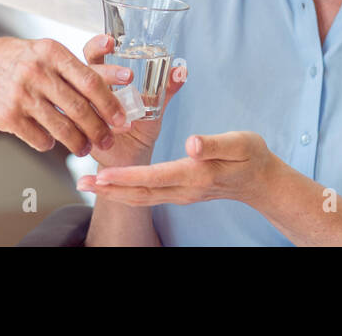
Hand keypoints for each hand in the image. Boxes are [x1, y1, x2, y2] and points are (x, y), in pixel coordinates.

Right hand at [0, 36, 127, 156]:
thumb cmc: (12, 59)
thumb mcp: (43, 51)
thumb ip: (74, 67)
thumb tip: (114, 82)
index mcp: (51, 52)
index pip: (90, 80)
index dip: (110, 102)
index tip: (122, 117)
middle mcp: (38, 72)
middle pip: (80, 108)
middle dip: (100, 129)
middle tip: (109, 139)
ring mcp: (22, 96)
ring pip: (63, 128)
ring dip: (79, 143)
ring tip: (85, 148)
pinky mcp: (8, 117)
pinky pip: (40, 139)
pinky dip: (51, 144)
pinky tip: (53, 143)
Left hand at [76, 130, 275, 207]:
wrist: (260, 180)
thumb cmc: (250, 156)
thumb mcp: (239, 143)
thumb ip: (215, 144)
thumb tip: (191, 144)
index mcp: (195, 174)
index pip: (154, 178)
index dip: (127, 177)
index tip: (103, 175)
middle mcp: (184, 189)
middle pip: (140, 193)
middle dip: (109, 189)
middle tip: (81, 182)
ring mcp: (181, 194)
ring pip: (141, 197)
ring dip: (113, 192)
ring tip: (88, 185)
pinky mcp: (179, 192)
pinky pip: (148, 196)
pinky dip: (127, 192)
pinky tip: (113, 186)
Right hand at [82, 33, 186, 168]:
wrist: (131, 158)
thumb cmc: (141, 125)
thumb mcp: (156, 104)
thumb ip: (167, 87)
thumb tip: (181, 70)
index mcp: (104, 75)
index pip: (95, 53)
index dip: (99, 45)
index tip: (110, 41)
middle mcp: (87, 90)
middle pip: (86, 72)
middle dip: (105, 73)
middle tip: (128, 77)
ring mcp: (81, 109)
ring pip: (80, 97)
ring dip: (103, 103)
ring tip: (126, 115)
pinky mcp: (77, 131)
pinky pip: (79, 125)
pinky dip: (96, 127)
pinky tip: (113, 133)